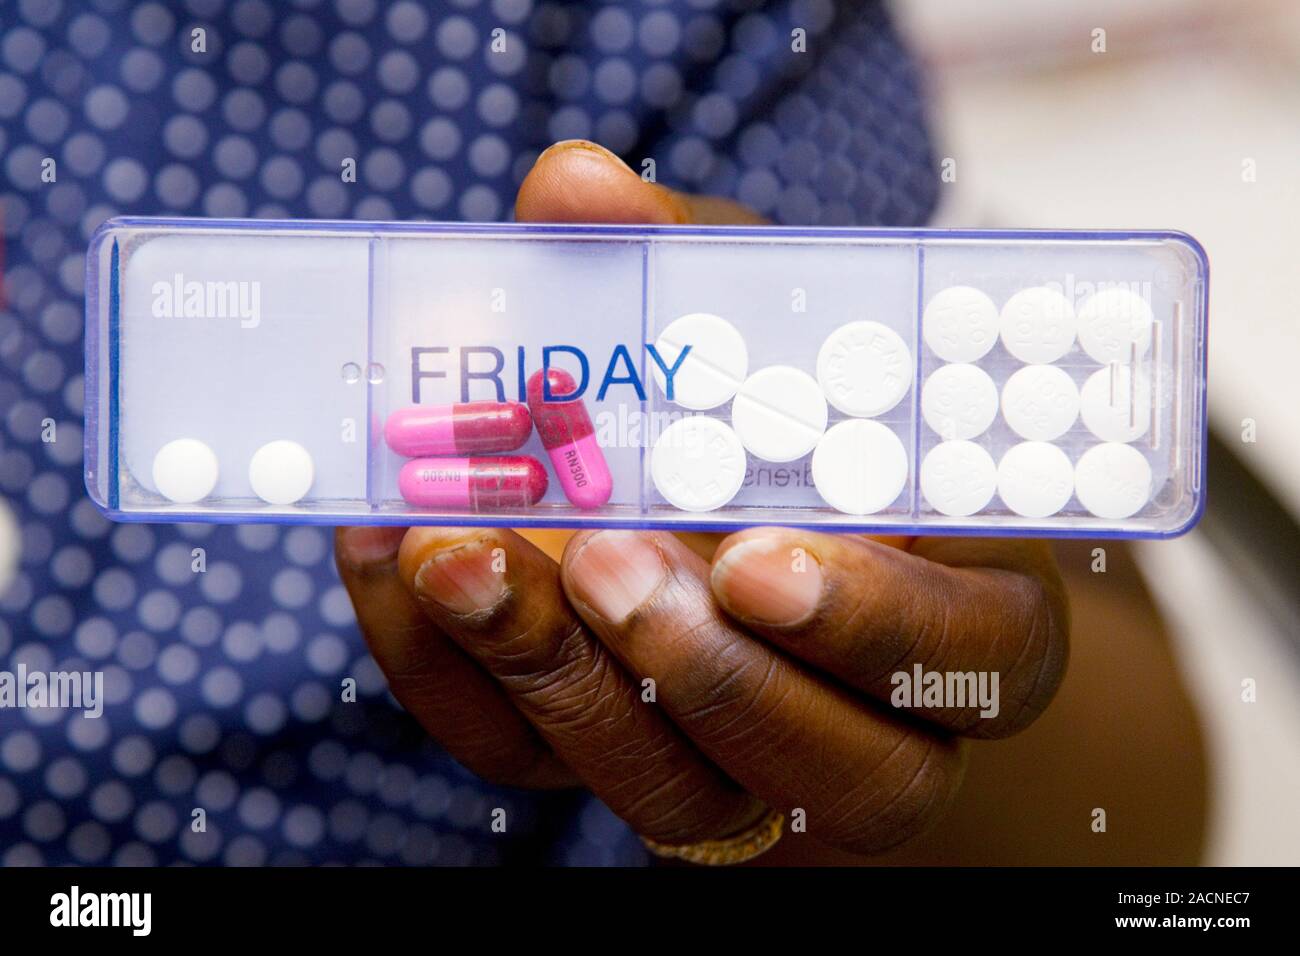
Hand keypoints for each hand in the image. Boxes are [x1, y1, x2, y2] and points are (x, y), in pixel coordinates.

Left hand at [336, 140, 1069, 855]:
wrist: (738, 521)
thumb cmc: (782, 416)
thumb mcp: (753, 323)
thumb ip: (684, 264)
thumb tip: (573, 184)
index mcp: (964, 609)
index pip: (967, 651)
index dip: (872, 622)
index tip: (755, 558)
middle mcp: (876, 722)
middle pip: (835, 770)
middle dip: (703, 671)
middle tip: (594, 556)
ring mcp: (743, 771)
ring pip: (679, 796)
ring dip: (560, 680)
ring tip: (462, 554)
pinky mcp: (612, 768)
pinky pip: (535, 767)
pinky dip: (449, 668)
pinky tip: (394, 557)